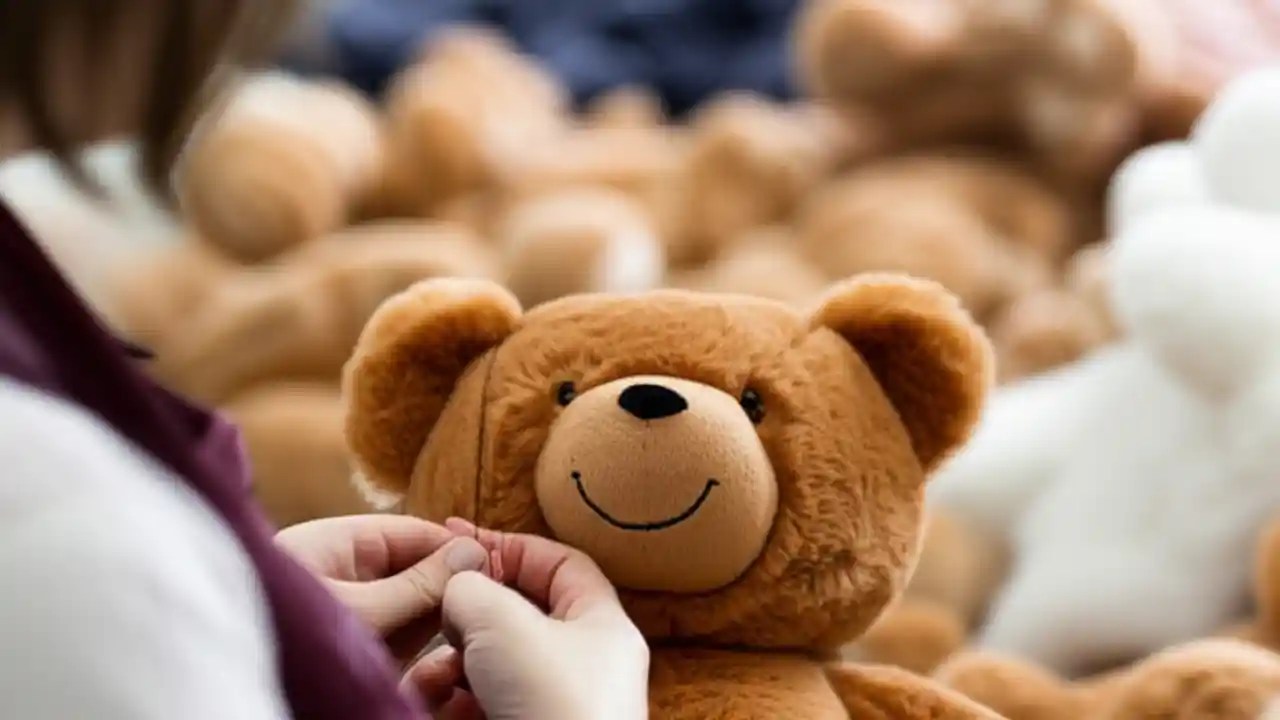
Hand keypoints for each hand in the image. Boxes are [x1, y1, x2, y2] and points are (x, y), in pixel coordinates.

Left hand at [275, 515, 487, 660]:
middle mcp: (346, 576)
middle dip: (451, 589)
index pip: (413, 533)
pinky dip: (425, 656)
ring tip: (473, 637)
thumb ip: (419, 583)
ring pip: (414, 612)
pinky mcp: (357, 653)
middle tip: (494, 608)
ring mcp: (352, 616)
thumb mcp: (361, 609)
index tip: (499, 565)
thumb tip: (475, 552)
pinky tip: (448, 666)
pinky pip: (401, 646)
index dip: (455, 547)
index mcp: (337, 544)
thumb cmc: (284, 637)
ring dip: (441, 626)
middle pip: (417, 571)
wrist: (230, 685)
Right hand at [404, 518, 649, 719]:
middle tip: (435, 614)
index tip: (458, 540)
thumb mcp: (502, 621)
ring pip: (493, 670)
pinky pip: (483, 711)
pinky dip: (451, 705)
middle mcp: (585, 667)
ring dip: (450, 667)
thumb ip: (472, 587)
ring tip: (428, 677)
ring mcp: (556, 711)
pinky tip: (429, 706)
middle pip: (519, 618)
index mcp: (602, 626)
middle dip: (469, 616)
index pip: (561, 564)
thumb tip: (458, 588)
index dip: (510, 545)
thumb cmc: (551, 705)